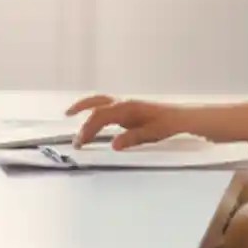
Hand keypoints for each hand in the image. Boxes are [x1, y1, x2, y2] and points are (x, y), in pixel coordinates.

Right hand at [65, 95, 189, 148]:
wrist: (180, 117)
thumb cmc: (167, 124)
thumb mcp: (150, 134)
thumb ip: (132, 139)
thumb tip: (115, 145)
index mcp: (127, 108)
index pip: (100, 116)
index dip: (88, 128)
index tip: (80, 142)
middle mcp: (124, 104)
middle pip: (97, 102)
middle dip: (80, 107)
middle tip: (67, 115)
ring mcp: (126, 105)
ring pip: (102, 102)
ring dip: (87, 106)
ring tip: (73, 113)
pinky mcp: (129, 109)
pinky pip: (108, 107)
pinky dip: (97, 110)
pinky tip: (95, 120)